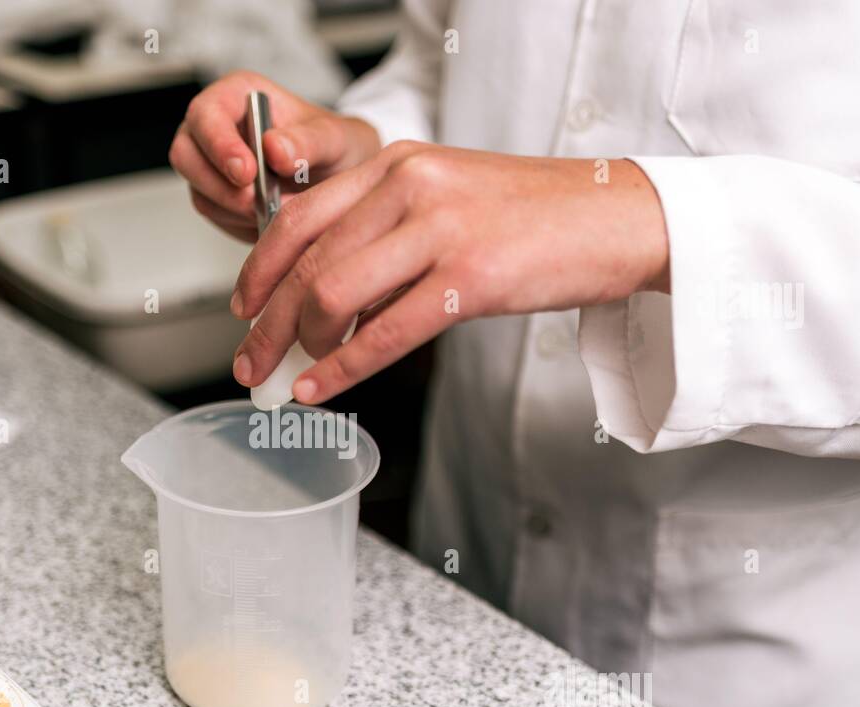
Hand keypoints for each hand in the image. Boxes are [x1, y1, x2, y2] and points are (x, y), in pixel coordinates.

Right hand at [168, 71, 380, 242]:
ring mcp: (211, 164)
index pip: (207, 114)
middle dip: (219, 185)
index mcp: (239, 96)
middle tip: (256, 202)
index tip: (246, 173)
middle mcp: (216, 128)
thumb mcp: (336, 138)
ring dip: (234, 209)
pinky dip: (239, 222)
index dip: (219, 145)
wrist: (339, 178)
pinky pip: (215, 214)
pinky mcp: (216, 196)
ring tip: (276, 210)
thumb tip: (274, 148)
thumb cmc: (335, 146)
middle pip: (186, 155)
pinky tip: (268, 218)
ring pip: (199, 191)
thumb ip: (309, 140)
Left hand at [230, 143, 670, 403]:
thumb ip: (388, 230)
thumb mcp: (448, 198)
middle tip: (246, 359)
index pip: (299, 215)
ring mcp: (440, 230)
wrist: (617, 217)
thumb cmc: (535, 217)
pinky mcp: (471, 278)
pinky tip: (318, 388)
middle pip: (306, 259)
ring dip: (297, 345)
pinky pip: (384, 332)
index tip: (242, 305)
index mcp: (399, 164)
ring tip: (286, 376)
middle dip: (264, 319)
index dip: (258, 268)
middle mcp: (411, 187)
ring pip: (334, 294)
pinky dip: (340, 369)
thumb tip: (329, 296)